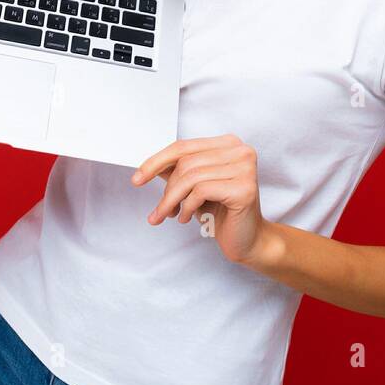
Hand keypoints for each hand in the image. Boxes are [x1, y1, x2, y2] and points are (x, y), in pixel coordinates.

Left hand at [131, 134, 271, 266]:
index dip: (156, 162)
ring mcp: (245, 168)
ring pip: (191, 177)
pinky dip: (187, 207)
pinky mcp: (244, 188)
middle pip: (186, 162)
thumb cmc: (222, 211)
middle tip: (162, 210)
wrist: (247, 240)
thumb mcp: (194, 186)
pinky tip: (187, 218)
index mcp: (228, 144)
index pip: (183, 146)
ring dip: (173, 201)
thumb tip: (148, 166)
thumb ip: (177, 171)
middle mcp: (240, 151)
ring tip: (171, 215)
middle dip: (168, 189)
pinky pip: (201, 191)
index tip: (137, 179)